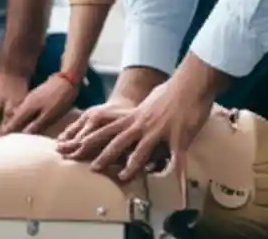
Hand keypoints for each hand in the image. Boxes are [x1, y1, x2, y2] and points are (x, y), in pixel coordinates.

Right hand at [3, 73, 78, 134]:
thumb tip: (24, 136)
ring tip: (14, 134)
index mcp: (27, 108)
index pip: (12, 123)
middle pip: (14, 119)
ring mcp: (30, 100)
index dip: (6, 131)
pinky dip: (24, 118)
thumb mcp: (49, 114)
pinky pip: (26, 111)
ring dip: (16, 123)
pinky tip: (26, 123)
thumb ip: (37, 125)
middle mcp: (25, 104)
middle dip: (9, 128)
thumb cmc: (59, 99)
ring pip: (19, 114)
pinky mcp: (36, 98)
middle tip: (3, 140)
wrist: (66, 79)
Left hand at [58, 57, 222, 181]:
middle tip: (90, 167)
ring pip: (141, 150)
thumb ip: (139, 115)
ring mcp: (159, 130)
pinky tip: (175, 185)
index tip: (77, 148)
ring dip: (131, 164)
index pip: (107, 130)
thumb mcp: (148, 103)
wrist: (189, 83)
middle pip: (117, 141)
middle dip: (103, 155)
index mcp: (134, 118)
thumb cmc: (170, 92)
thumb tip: (134, 119)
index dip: (91, 139)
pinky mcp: (178, 136)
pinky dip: (176, 173)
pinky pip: (177, 158)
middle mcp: (142, 124)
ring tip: (122, 177)